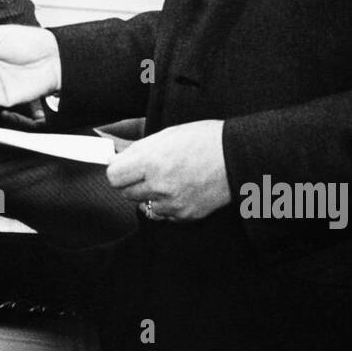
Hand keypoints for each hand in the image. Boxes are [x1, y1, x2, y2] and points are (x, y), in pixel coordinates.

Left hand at [105, 120, 230, 221]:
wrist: (237, 156)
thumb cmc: (204, 140)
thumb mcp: (167, 135)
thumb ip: (138, 149)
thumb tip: (116, 158)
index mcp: (152, 161)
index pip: (114, 177)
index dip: (118, 170)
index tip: (124, 166)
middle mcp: (159, 185)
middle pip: (126, 192)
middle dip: (132, 181)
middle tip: (147, 170)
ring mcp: (172, 203)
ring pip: (143, 205)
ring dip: (148, 194)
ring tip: (167, 179)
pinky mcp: (185, 215)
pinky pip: (162, 214)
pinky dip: (165, 205)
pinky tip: (179, 189)